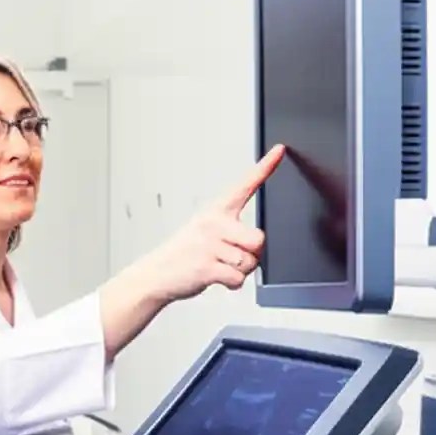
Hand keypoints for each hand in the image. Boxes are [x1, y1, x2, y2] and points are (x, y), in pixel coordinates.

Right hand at [137, 144, 285, 302]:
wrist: (156, 274)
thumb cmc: (184, 254)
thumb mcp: (205, 232)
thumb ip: (233, 232)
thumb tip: (257, 245)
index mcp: (215, 211)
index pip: (244, 185)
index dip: (265, 168)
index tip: (279, 151)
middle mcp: (212, 224)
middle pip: (258, 239)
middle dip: (252, 254)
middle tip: (231, 255)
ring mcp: (209, 245)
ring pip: (249, 262)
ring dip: (240, 271)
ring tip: (219, 266)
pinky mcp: (206, 266)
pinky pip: (238, 278)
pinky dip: (231, 283)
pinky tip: (214, 277)